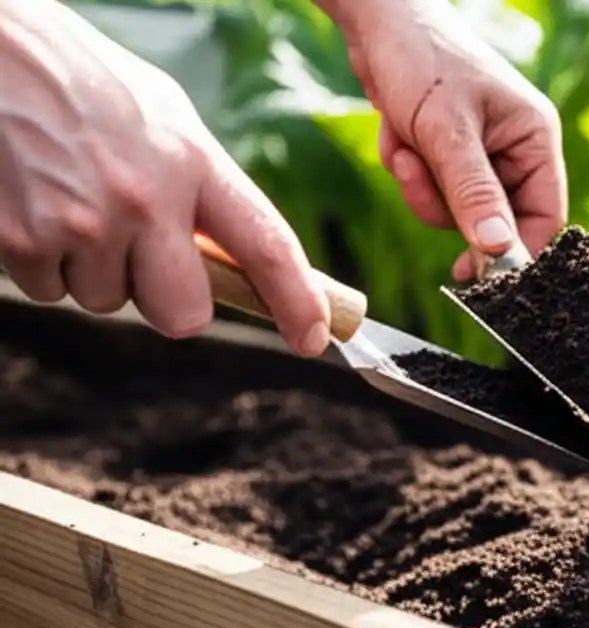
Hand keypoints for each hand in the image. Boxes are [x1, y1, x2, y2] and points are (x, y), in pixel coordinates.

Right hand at [0, 1, 331, 355]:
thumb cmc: (86, 84)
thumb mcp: (167, 121)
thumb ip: (204, 189)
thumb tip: (238, 259)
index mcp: (193, 161)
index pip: (266, 245)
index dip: (296, 301)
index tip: (313, 335)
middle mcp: (145, 198)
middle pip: (185, 313)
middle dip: (171, 302)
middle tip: (148, 258)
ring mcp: (83, 223)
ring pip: (109, 302)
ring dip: (98, 270)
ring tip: (77, 200)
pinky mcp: (23, 240)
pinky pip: (52, 291)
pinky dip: (48, 263)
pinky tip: (41, 205)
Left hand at [320, 0, 567, 280]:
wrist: (377, 22)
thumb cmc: (422, 60)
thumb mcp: (447, 132)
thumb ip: (474, 194)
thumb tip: (499, 250)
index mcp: (535, 139)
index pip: (544, 217)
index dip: (515, 250)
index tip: (475, 272)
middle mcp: (516, 150)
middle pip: (493, 220)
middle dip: (446, 203)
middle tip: (416, 170)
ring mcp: (481, 154)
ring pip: (456, 211)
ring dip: (420, 185)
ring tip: (405, 141)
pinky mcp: (449, 154)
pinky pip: (432, 190)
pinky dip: (408, 168)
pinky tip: (398, 132)